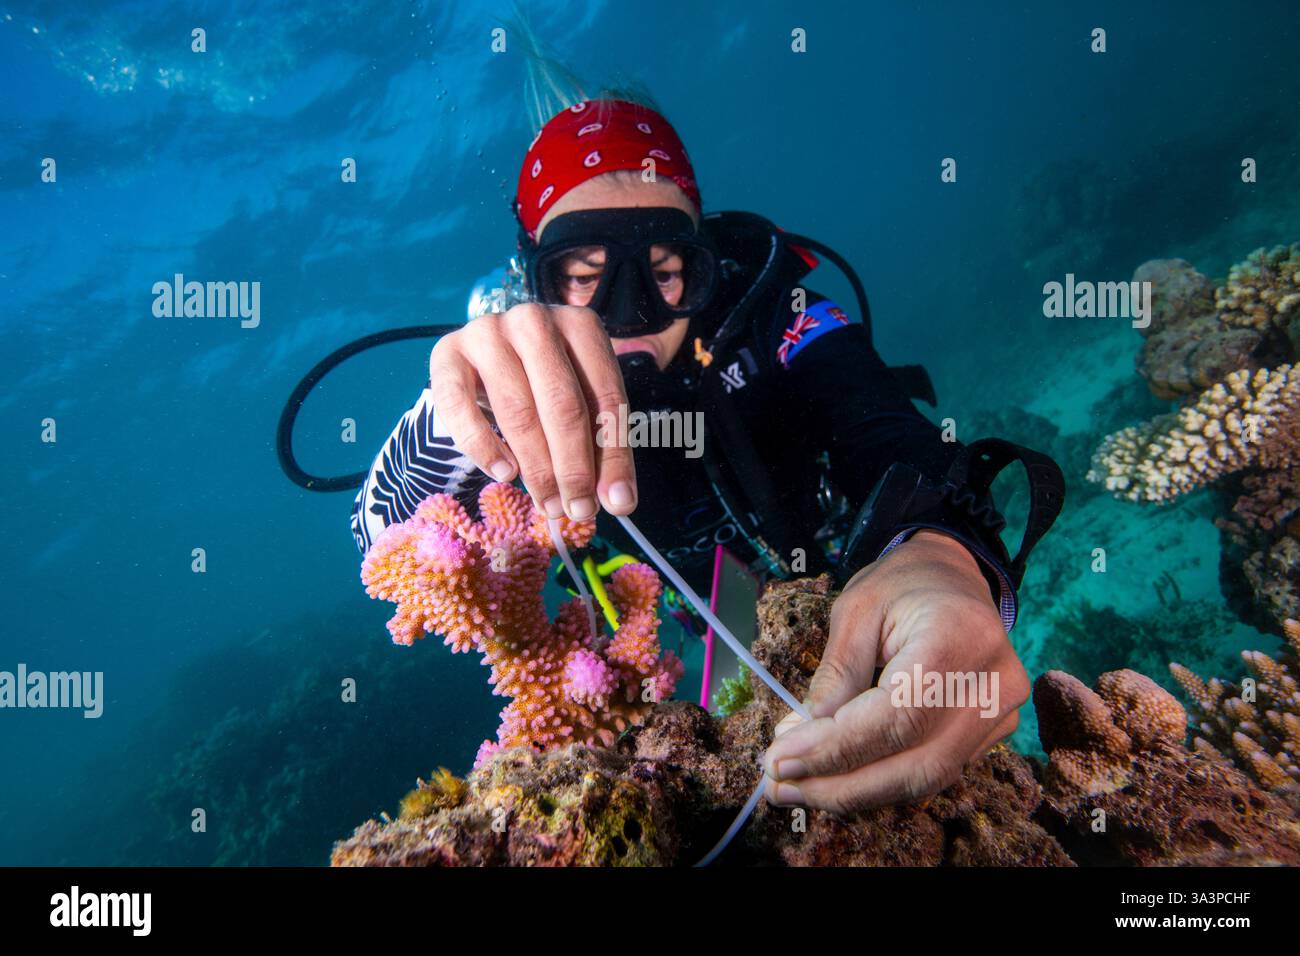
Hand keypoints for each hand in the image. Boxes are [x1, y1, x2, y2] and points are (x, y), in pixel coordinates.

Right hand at [428, 302, 636, 519]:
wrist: (486, 356)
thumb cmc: (544, 383)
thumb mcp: (581, 402)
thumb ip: (601, 446)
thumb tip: (618, 502)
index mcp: (581, 325)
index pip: (606, 396)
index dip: (613, 455)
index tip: (616, 502)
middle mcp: (534, 321)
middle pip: (562, 404)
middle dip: (573, 467)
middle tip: (578, 510)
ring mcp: (487, 332)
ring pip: (517, 411)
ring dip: (536, 468)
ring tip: (549, 505)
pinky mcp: (446, 353)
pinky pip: (460, 407)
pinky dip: (483, 446)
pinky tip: (505, 474)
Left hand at [762, 529, 1028, 812]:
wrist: (954, 577)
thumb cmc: (902, 585)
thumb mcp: (855, 610)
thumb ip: (834, 675)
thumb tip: (798, 740)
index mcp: (961, 638)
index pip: (897, 716)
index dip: (836, 749)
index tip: (779, 761)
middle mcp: (993, 685)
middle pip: (915, 763)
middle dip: (840, 785)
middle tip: (778, 787)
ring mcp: (1000, 714)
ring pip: (925, 779)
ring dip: (855, 792)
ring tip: (796, 789)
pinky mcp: (991, 733)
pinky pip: (932, 772)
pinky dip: (879, 782)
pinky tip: (834, 779)